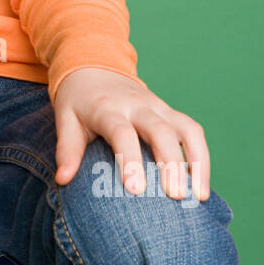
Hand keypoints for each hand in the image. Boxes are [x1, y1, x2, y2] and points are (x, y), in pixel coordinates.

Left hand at [50, 68, 209, 200]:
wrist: (95, 67)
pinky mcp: (170, 112)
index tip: (136, 190)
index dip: (130, 160)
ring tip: (199, 196)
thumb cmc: (78, 101)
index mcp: (108, 108)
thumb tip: (62, 180)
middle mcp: (137, 106)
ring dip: (196, 162)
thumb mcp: (65, 119)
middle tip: (176, 197)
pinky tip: (201, 185)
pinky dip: (201, 157)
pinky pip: (193, 132)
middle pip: (161, 131)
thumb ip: (67, 149)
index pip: (122, 133)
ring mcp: (158, 107)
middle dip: (171, 164)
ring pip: (186, 129)